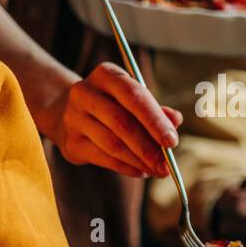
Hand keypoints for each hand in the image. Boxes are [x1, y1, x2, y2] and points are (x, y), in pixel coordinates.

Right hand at [42, 63, 182, 178]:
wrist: (70, 113)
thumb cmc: (114, 105)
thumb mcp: (134, 99)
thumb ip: (157, 109)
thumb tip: (175, 121)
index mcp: (106, 75)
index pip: (134, 96)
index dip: (155, 120)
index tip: (172, 142)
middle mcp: (85, 92)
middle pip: (122, 123)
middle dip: (148, 147)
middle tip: (167, 166)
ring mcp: (74, 117)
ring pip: (113, 144)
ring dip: (140, 161)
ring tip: (158, 170)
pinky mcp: (71, 142)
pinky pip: (103, 158)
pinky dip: (126, 167)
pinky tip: (141, 171)